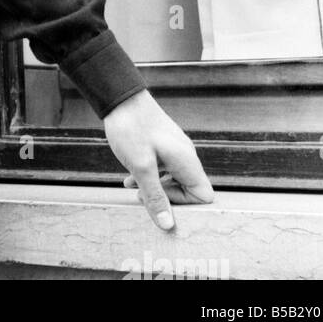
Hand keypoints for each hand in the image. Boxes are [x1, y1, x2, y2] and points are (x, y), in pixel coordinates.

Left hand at [102, 89, 213, 230]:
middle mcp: (186, 155)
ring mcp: (174, 149)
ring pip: (173, 179)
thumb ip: (155, 196)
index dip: (183, 204)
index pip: (204, 196)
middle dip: (165, 197)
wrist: (118, 96)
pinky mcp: (162, 144)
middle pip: (189, 189)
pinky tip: (130, 177)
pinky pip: (163, 168)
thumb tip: (168, 225)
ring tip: (132, 187)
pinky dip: (149, 175)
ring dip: (154, 187)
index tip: (157, 198)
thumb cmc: (131, 128)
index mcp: (187, 161)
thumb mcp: (141, 167)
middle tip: (141, 195)